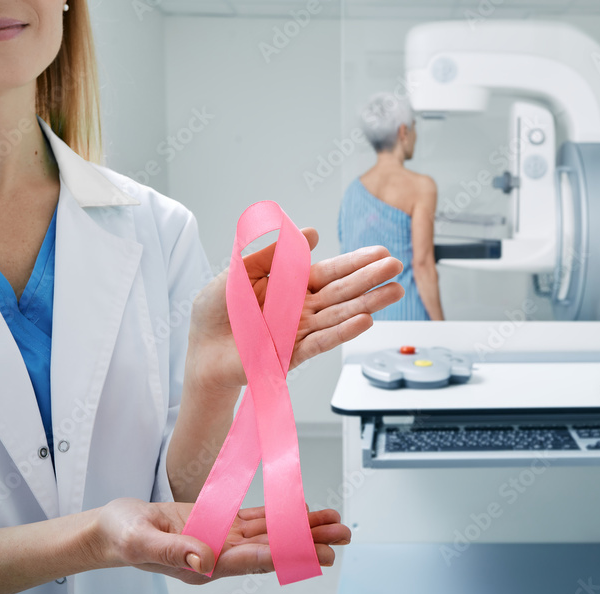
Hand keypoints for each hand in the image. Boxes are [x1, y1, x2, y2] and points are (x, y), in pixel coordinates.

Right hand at [96, 498, 350, 583]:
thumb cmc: (121, 536)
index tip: (314, 552)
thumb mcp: (140, 541)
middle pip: (272, 549)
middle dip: (307, 542)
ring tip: (333, 523)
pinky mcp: (218, 523)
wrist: (110, 528)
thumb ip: (172, 551)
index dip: (285, 554)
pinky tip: (301, 512)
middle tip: (340, 537)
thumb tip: (204, 559)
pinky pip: (257, 521)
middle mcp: (219, 554)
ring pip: (271, 533)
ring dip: (302, 528)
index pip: (252, 560)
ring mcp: (220, 539)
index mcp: (203, 563)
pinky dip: (280, 516)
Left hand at [187, 228, 403, 393]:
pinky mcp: (293, 353)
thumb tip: (311, 233)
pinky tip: (366, 321)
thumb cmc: (217, 314)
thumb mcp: (241, 272)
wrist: (202, 354)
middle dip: (370, 279)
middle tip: (397, 267)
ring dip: (368, 303)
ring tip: (394, 291)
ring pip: (339, 315)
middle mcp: (302, 309)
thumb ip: (272, 253)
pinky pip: (321, 341)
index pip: (330, 272)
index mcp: (291, 287)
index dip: (355, 262)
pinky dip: (343, 332)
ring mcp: (300, 331)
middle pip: (342, 292)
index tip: (380, 253)